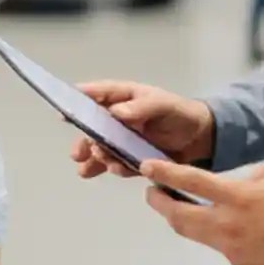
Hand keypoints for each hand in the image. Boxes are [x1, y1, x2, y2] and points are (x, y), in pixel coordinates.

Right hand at [70, 81, 213, 178]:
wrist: (200, 140)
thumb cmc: (181, 114)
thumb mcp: (164, 105)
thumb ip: (141, 108)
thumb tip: (116, 112)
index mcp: (125, 98)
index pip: (98, 95)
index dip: (79, 100)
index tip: (63, 110)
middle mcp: (119, 119)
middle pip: (93, 127)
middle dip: (83, 140)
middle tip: (77, 153)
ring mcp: (124, 139)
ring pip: (100, 148)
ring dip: (93, 157)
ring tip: (88, 167)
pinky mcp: (131, 158)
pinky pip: (116, 163)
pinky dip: (112, 168)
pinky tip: (114, 169)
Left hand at [140, 160, 263, 264]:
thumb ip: (242, 176)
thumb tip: (225, 184)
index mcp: (238, 197)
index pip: (191, 182)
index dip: (165, 174)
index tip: (147, 168)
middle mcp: (228, 224)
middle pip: (179, 216)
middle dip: (159, 203)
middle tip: (152, 191)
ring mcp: (230, 246)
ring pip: (191, 233)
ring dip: (179, 218)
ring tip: (175, 205)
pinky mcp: (236, 260)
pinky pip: (213, 243)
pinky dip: (207, 230)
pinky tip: (214, 221)